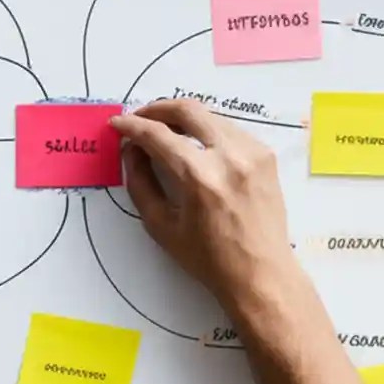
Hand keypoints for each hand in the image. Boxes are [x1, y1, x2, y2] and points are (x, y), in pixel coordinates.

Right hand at [110, 99, 294, 305]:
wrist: (261, 274)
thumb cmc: (208, 259)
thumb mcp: (161, 226)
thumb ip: (140, 183)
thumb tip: (132, 151)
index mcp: (200, 178)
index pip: (158, 135)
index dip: (132, 126)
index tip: (117, 124)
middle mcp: (229, 157)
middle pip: (187, 109)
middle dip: (157, 109)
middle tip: (140, 118)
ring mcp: (252, 152)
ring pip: (210, 115)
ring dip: (183, 118)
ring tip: (165, 131)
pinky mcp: (265, 155)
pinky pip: (230, 129)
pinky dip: (208, 130)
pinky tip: (197, 145)